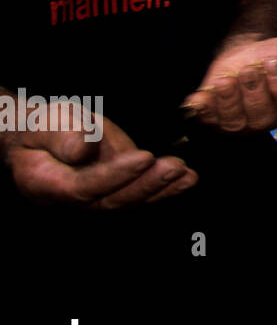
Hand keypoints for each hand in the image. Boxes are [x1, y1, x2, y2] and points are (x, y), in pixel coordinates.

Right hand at [4, 108, 195, 209]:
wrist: (41, 136)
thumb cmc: (40, 128)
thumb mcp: (44, 123)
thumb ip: (62, 135)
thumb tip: (84, 147)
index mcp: (48, 185)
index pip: (86, 186)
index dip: (116, 174)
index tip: (144, 157)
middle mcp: (75, 199)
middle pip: (113, 200)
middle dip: (147, 184)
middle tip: (176, 167)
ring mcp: (98, 196)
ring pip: (130, 200)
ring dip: (162, 189)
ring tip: (188, 176)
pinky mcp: (116, 187)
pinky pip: (139, 193)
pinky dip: (165, 188)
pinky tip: (187, 179)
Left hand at [183, 37, 276, 133]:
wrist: (248, 51)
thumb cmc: (271, 55)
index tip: (272, 63)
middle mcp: (266, 119)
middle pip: (261, 117)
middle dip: (254, 92)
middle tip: (248, 70)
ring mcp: (240, 121)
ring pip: (235, 122)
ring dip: (229, 101)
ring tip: (225, 80)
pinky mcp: (216, 118)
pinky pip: (208, 119)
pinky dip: (204, 109)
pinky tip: (200, 97)